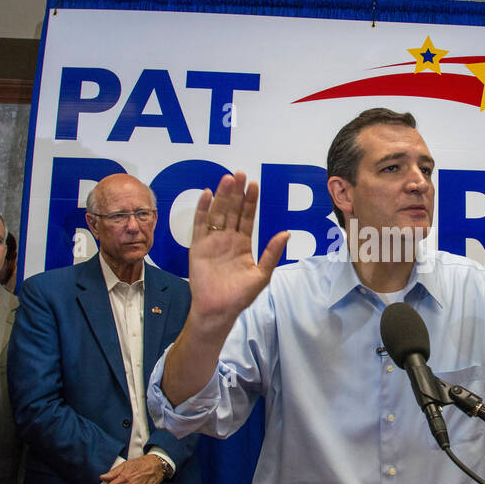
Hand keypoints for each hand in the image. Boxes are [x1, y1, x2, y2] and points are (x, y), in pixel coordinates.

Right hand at [188, 173, 288, 326]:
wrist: (219, 310)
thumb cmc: (240, 296)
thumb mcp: (261, 274)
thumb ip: (272, 253)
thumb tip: (286, 233)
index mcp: (242, 244)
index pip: (247, 217)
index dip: (250, 201)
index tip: (254, 185)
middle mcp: (227, 239)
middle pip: (232, 210)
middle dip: (237, 192)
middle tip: (240, 173)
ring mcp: (212, 241)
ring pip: (217, 213)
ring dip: (222, 196)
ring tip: (228, 179)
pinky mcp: (198, 247)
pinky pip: (200, 224)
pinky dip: (203, 209)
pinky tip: (208, 194)